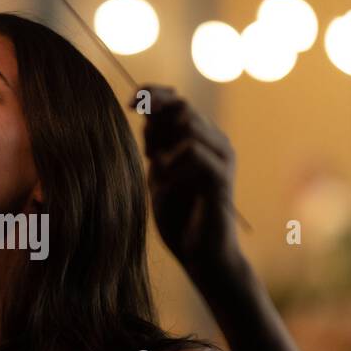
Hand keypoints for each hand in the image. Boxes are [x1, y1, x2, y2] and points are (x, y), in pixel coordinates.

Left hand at [132, 84, 240, 279]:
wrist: (201, 256)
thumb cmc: (179, 219)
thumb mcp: (159, 177)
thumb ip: (156, 148)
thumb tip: (145, 115)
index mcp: (200, 140)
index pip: (178, 101)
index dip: (153, 94)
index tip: (129, 102)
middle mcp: (215, 143)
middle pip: (182, 107)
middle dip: (154, 121)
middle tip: (143, 152)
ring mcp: (222, 159)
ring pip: (188, 125)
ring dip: (162, 147)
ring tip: (158, 174)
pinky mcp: (222, 178)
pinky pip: (193, 154)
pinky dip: (172, 168)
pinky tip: (164, 188)